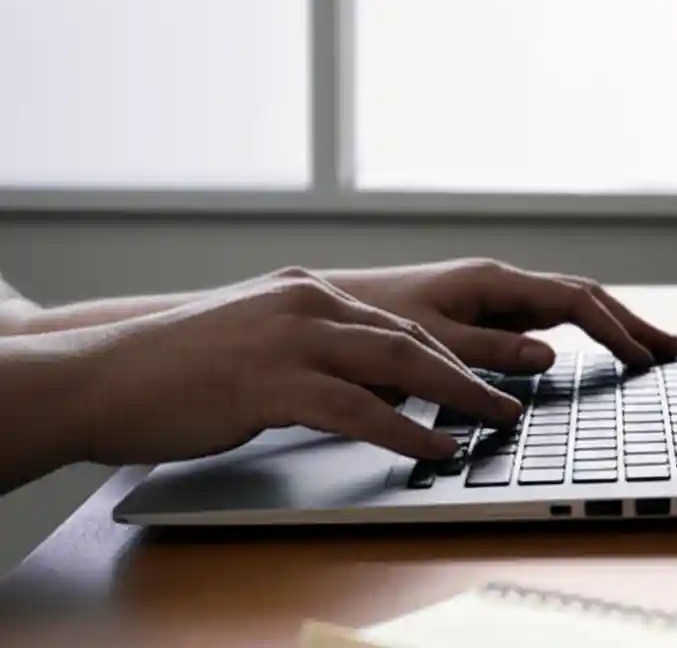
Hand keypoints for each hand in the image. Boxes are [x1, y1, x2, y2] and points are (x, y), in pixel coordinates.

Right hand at [66, 269, 520, 465]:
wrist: (102, 374)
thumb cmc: (177, 369)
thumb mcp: (259, 344)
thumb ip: (315, 353)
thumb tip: (369, 387)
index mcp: (308, 293)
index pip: (397, 323)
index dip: (449, 354)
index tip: (486, 378)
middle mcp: (308, 304)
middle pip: (413, 337)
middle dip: (471, 372)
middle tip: (510, 400)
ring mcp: (291, 339)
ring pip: (399, 363)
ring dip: (458, 397)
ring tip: (496, 422)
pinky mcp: (271, 381)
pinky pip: (358, 408)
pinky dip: (406, 431)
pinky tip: (435, 448)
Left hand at [324, 259, 676, 373]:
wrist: (317, 313)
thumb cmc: (364, 326)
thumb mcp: (427, 346)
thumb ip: (488, 352)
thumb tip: (548, 356)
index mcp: (491, 284)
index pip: (575, 301)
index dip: (617, 330)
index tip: (649, 357)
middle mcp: (495, 284)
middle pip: (582, 297)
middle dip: (629, 322)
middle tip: (672, 347)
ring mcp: (488, 297)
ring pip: (564, 306)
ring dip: (608, 326)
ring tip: (644, 348)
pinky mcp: (476, 314)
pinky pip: (541, 319)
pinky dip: (576, 333)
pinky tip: (586, 349)